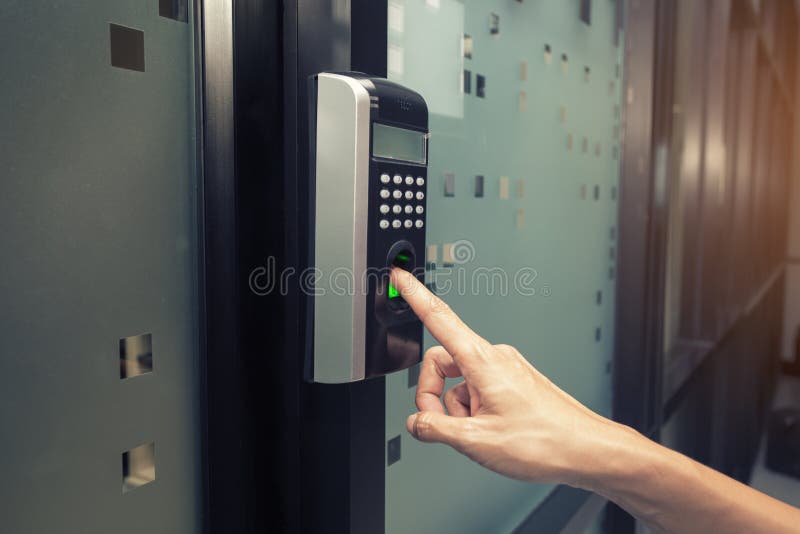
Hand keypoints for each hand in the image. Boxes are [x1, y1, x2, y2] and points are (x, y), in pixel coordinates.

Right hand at [390, 267, 625, 486]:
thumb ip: (436, 429)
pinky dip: (475, 410)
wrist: (587, 450)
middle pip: (441, 362)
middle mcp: (494, 357)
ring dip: (459, 409)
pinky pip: (479, 388)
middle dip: (433, 395)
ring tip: (482, 434)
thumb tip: (416, 423)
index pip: (439, 318)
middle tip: (444, 426)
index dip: (415, 295)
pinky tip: (493, 430)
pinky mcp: (514, 381)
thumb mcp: (477, 441)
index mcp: (482, 361)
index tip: (400, 278)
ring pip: (460, 381)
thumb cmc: (545, 441)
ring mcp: (506, 368)